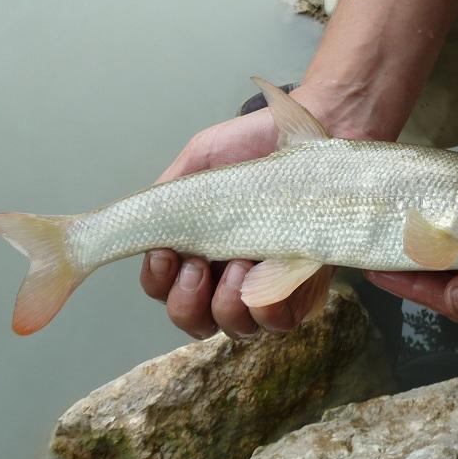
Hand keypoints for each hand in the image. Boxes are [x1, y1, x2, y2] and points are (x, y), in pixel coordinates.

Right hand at [139, 83, 382, 339]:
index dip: (158, 280)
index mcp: (199, 248)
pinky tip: (261, 272)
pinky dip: (264, 305)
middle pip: (194, 321)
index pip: (165, 287)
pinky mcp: (304, 289)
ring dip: (225, 304)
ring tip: (235, 264)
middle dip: (186, 301)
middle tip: (195, 265)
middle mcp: (229, 275)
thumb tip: (143, 220)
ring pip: (234, 328)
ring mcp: (267, 286)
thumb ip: (169, 190)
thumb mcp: (201, 159)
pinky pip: (280, 321)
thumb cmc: (259, 145)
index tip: (165, 252)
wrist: (315, 130)